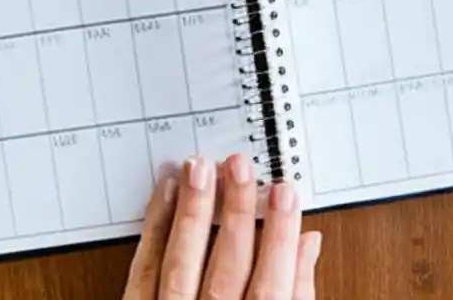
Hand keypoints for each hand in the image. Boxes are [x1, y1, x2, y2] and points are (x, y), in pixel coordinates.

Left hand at [123, 153, 322, 299]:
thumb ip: (299, 295)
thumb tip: (309, 244)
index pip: (272, 286)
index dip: (280, 236)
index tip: (284, 193)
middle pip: (226, 270)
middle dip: (235, 213)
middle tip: (240, 166)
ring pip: (181, 268)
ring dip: (192, 214)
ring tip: (200, 170)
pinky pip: (143, 274)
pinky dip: (154, 232)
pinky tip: (167, 197)